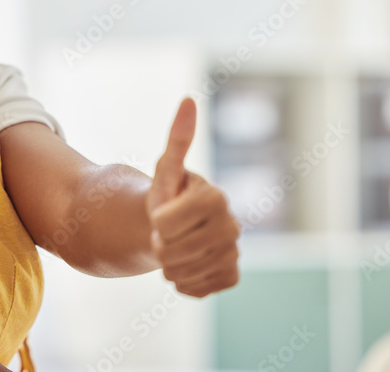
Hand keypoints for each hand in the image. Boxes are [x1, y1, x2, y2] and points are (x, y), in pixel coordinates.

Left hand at [146, 98, 239, 297]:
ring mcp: (234, 253)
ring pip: (181, 273)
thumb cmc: (169, 196)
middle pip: (171, 251)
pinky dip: (182, 281)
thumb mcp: (166, 169)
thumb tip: (189, 99)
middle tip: (167, 232)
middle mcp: (232, 226)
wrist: (175, 229)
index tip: (163, 213)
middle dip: (159, 244)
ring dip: (168, 264)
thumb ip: (178, 138)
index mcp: (216, 197)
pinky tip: (187, 264)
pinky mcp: (231, 276)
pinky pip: (194, 289)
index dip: (155, 221)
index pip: (164, 224)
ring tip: (175, 247)